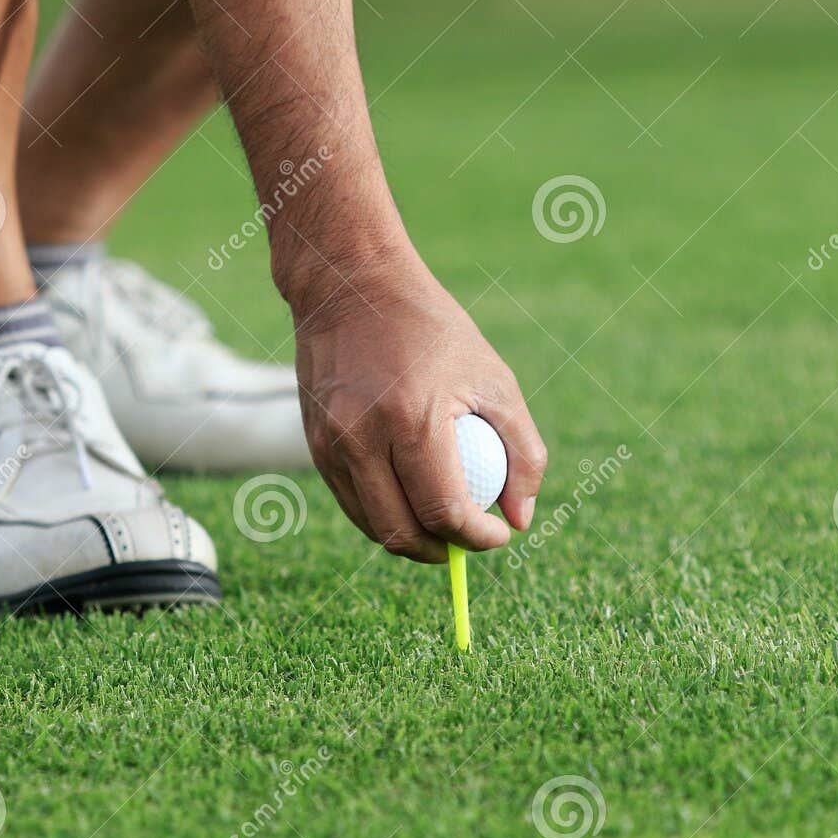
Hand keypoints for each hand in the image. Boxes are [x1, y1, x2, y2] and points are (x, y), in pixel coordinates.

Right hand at [289, 251, 546, 562]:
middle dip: (443, 551)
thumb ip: (521, 452)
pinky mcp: (315, 444)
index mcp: (413, 418)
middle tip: (469, 540)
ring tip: (443, 527)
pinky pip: (352, 502)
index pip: (445, 511)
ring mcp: (331, 443)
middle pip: (402, 532)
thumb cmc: (433, 329)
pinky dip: (383, 514)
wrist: (350, 286)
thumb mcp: (495, 378)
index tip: (498, 534)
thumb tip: (519, 520)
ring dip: (411, 540)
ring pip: (372, 526)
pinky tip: (411, 501)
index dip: (477, 537)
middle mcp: (363, 437)